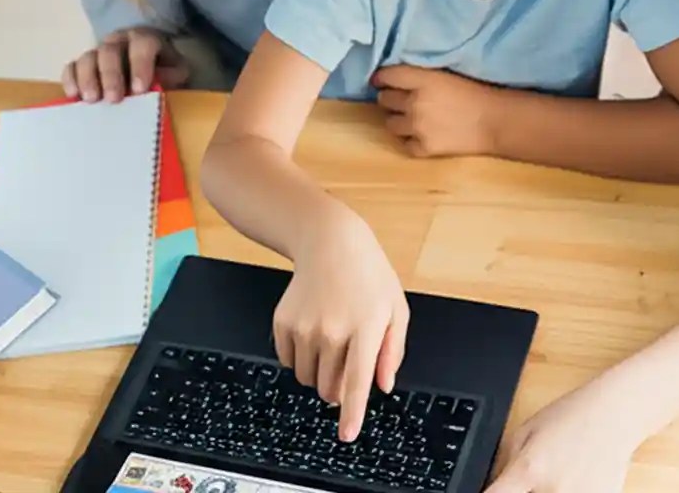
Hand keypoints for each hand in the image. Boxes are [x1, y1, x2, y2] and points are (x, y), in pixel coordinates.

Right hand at [62, 27, 191, 102]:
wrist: (149, 69)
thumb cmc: (164, 71)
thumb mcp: (176, 73)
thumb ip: (171, 76)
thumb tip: (156, 84)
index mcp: (144, 39)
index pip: (142, 45)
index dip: (140, 66)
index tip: (138, 90)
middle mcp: (119, 41)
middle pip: (109, 51)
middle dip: (111, 75)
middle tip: (113, 99)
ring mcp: (99, 51)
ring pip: (88, 57)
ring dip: (88, 78)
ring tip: (91, 100)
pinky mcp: (84, 64)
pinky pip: (72, 66)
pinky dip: (70, 80)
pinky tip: (73, 96)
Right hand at [274, 214, 409, 441]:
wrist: (329, 243)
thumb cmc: (368, 276)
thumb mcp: (396, 309)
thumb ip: (392, 351)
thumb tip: (383, 386)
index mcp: (365, 327)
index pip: (357, 381)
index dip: (351, 413)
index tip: (347, 435)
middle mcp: (331, 329)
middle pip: (329, 388)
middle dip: (339, 389)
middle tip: (347, 363)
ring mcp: (304, 327)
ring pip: (309, 379)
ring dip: (321, 373)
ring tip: (332, 340)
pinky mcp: (283, 324)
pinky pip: (289, 363)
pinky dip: (301, 359)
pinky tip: (313, 332)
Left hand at [370, 66, 501, 157]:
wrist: (494, 121)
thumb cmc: (475, 93)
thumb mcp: (444, 75)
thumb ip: (419, 76)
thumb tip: (396, 79)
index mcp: (421, 80)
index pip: (386, 77)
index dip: (381, 79)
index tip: (381, 81)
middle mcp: (414, 103)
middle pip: (384, 100)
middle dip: (391, 99)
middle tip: (404, 101)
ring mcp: (417, 127)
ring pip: (390, 124)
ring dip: (399, 120)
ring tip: (414, 120)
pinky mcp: (423, 148)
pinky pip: (404, 144)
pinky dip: (411, 140)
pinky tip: (423, 135)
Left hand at [485, 373, 636, 492]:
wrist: (613, 416)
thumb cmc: (570, 417)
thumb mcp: (526, 432)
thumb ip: (507, 466)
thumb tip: (494, 487)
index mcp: (529, 469)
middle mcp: (553, 490)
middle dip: (523, 491)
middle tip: (532, 479)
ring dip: (543, 492)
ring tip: (555, 475)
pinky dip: (565, 491)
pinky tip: (571, 480)